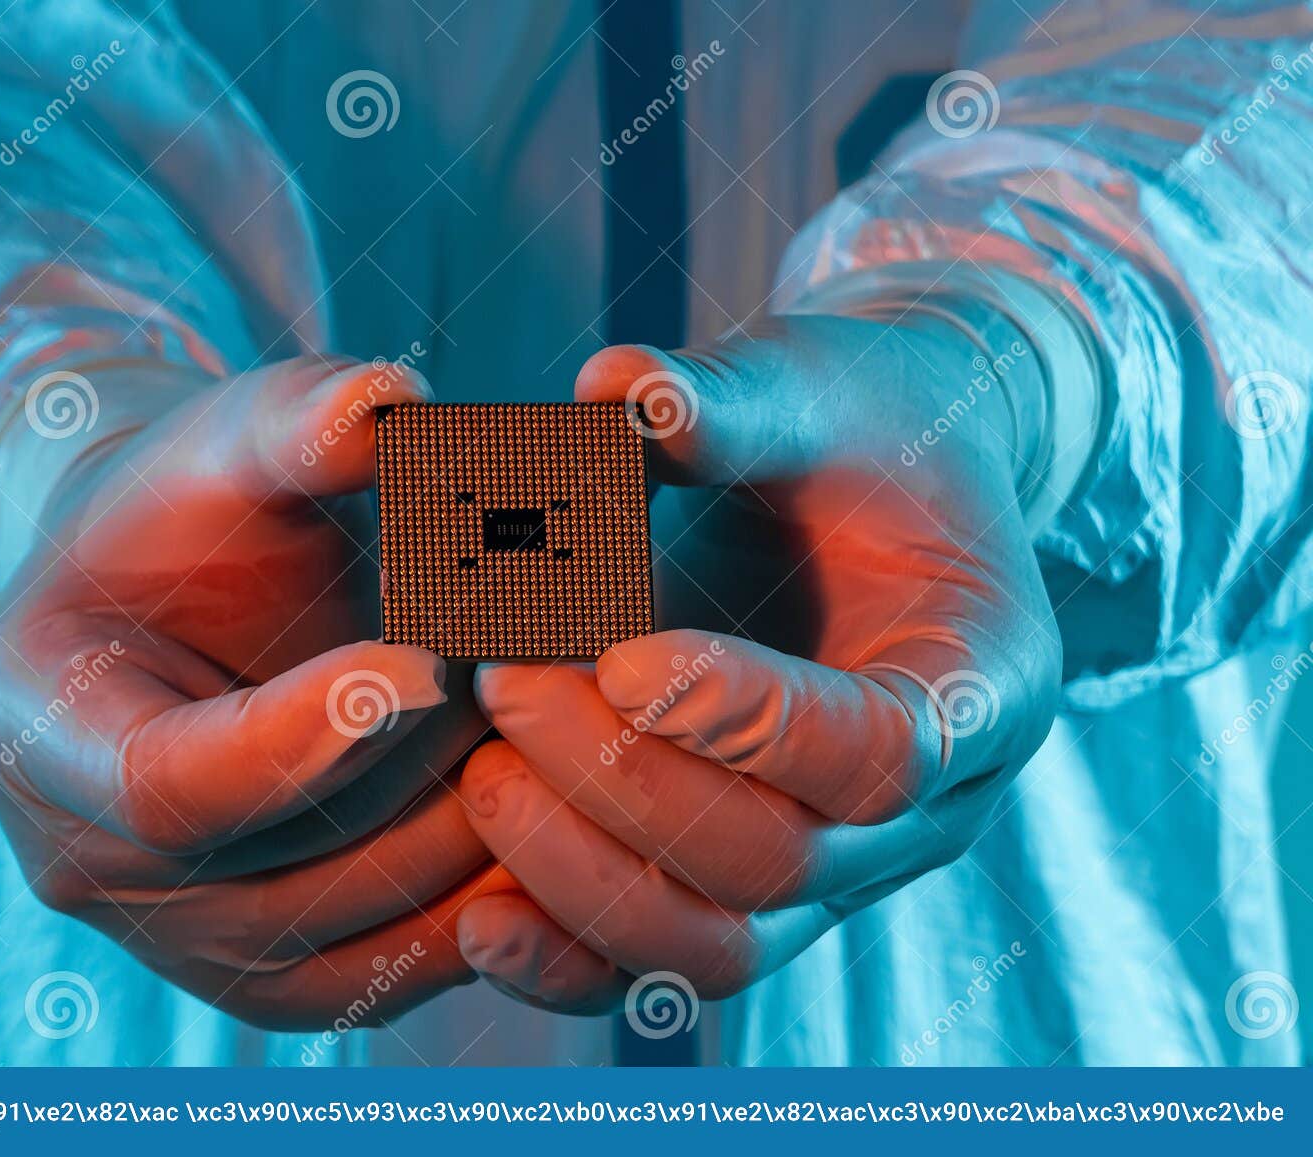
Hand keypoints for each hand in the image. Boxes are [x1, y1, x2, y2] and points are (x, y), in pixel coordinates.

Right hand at [0, 355, 495, 1029]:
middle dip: (419, 768)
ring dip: (470, 835)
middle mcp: (87, 866)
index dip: (306, 733)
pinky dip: (487, 910)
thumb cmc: (195, 513)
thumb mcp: (229, 444)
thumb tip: (390, 401)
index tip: (425, 658)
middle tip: (523, 673)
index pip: (171, 783)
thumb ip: (297, 421)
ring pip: (356, 933)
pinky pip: (388, 974)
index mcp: (39, 729)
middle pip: (285, 871)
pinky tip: (552, 814)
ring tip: (539, 729)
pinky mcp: (270, 976)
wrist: (173, 610)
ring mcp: (177, 943)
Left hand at [453, 315, 1061, 1011]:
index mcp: (981, 683)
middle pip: (782, 860)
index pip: (883, 754)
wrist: (867, 497)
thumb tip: (615, 384)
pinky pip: (666, 969)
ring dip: (584, 878)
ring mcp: (838, 866)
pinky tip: (473, 919)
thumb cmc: (850, 432)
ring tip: (483, 774)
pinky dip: (572, 961)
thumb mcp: (812, 390)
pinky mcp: (753, 893)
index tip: (618, 654)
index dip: (748, 721)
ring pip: (722, 944)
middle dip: (626, 780)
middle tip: (507, 678)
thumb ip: (730, 401)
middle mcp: (925, 807)